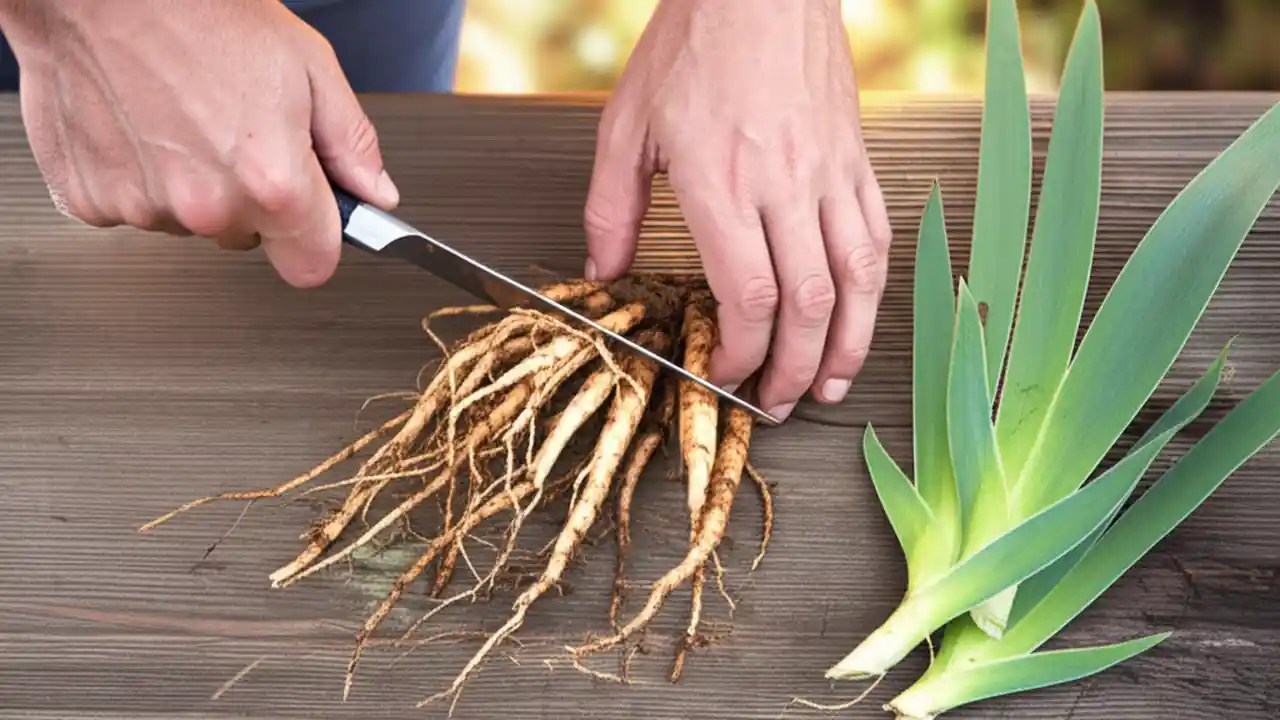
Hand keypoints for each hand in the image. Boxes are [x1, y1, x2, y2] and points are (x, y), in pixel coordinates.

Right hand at [0, 0, 398, 286]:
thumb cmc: (199, 10)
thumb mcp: (309, 64)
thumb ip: (351, 143)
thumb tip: (374, 192)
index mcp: (272, 183)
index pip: (312, 267)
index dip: (314, 238)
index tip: (310, 215)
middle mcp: (207, 205)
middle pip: (246, 238)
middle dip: (251, 199)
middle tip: (237, 131)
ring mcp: (144, 207)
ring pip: (188, 220)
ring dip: (191, 183)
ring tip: (183, 115)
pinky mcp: (90, 198)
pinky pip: (130, 206)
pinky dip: (139, 174)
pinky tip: (142, 122)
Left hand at [583, 0, 890, 419]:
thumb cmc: (694, 45)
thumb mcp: (627, 125)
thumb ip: (611, 209)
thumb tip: (602, 273)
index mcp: (723, 185)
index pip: (750, 298)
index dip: (743, 354)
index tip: (726, 374)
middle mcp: (785, 187)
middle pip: (808, 306)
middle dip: (795, 369)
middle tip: (780, 402)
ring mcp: (830, 175)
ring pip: (857, 281)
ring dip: (847, 344)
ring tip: (831, 383)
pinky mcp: (857, 160)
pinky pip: (876, 237)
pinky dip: (871, 289)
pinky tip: (858, 315)